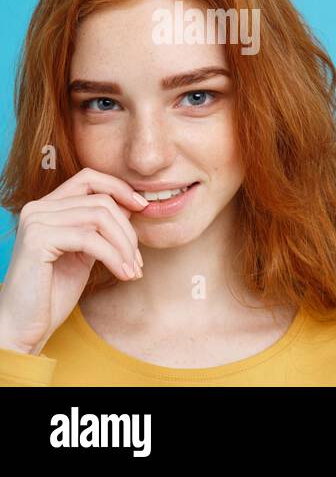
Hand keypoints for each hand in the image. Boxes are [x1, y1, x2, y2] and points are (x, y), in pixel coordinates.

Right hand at [0, 168, 147, 354]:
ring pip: (100, 217)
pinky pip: (90, 239)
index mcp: (48, 207)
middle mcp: (38, 208)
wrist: (25, 323)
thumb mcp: (86, 252)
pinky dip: (114, 257)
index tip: (144, 208)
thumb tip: (131, 206)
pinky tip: (123, 275)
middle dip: (129, 231)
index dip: (121, 188)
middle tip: (138, 261)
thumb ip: (101, 228)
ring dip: (125, 246)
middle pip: (102, 201)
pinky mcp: (37, 239)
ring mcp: (35, 221)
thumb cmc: (54, 291)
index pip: (89, 178)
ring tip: (132, 270)